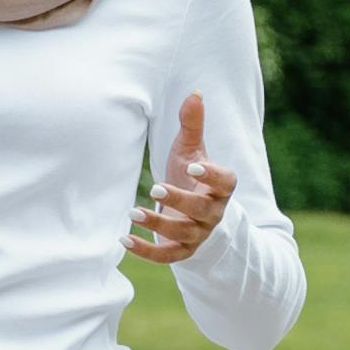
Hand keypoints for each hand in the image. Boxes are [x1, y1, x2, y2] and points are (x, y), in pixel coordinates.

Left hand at [128, 89, 232, 267]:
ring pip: (183, 233)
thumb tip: (194, 93)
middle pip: (202, 210)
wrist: (191, 211)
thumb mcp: (191, 151)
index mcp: (220, 187)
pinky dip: (146, 252)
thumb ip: (193, 125)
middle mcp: (213, 212)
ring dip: (158, 225)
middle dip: (180, 201)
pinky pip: (167, 256)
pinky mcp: (182, 251)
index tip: (193, 165)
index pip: (225, 182)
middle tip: (154, 189)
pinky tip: (124, 240)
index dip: (212, 175)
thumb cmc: (190, 176)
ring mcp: (198, 234)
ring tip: (132, 212)